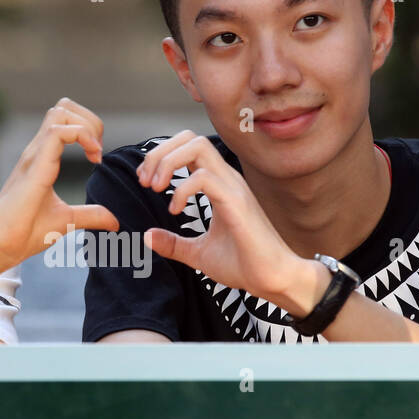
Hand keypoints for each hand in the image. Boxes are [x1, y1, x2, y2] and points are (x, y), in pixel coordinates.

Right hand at [0, 98, 118, 269]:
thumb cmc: (24, 233)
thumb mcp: (67, 221)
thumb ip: (90, 216)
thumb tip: (114, 221)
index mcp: (42, 159)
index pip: (64, 120)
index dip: (88, 130)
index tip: (97, 158)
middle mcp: (37, 151)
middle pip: (63, 107)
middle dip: (89, 121)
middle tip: (97, 152)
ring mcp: (34, 156)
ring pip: (60, 112)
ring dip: (85, 126)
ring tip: (94, 154)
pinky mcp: (34, 166)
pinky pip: (58, 132)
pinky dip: (81, 136)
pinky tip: (91, 158)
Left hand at [136, 130, 311, 310]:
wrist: (273, 279)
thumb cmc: (244, 264)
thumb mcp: (198, 253)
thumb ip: (174, 243)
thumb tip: (147, 237)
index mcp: (219, 184)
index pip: (189, 147)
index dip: (161, 156)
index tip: (146, 182)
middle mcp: (226, 179)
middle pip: (191, 138)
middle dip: (160, 153)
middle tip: (146, 182)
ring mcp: (233, 187)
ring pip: (198, 147)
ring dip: (168, 163)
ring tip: (156, 188)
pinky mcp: (237, 203)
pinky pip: (205, 178)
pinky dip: (182, 189)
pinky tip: (175, 210)